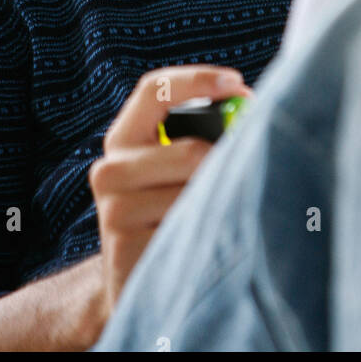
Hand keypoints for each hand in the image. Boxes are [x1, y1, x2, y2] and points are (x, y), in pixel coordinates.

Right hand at [88, 65, 252, 315]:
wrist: (135, 282)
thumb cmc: (171, 211)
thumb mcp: (175, 168)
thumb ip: (202, 133)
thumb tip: (250, 108)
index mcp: (123, 139)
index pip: (154, 90)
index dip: (197, 80)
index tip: (237, 83)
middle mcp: (110, 171)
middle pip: (191, 150)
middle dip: (227, 163)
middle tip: (249, 172)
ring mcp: (115, 212)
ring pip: (196, 195)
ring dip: (219, 203)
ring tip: (220, 215)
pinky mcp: (127, 251)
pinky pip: (191, 231)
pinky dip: (209, 234)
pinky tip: (205, 242)